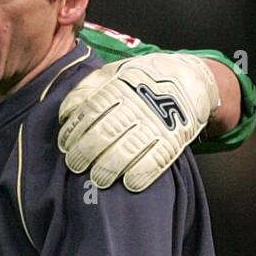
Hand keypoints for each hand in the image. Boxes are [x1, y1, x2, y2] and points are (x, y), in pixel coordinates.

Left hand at [58, 52, 220, 190]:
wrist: (190, 78)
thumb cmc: (144, 78)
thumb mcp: (115, 71)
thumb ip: (88, 87)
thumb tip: (66, 113)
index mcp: (120, 88)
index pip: (90, 112)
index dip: (74, 132)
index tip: (65, 145)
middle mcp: (136, 106)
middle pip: (104, 133)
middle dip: (85, 153)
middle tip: (75, 165)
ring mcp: (156, 123)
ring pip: (127, 150)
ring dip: (108, 168)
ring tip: (98, 179)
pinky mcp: (173, 138)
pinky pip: (156, 160)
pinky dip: (141, 174)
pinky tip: (129, 184)